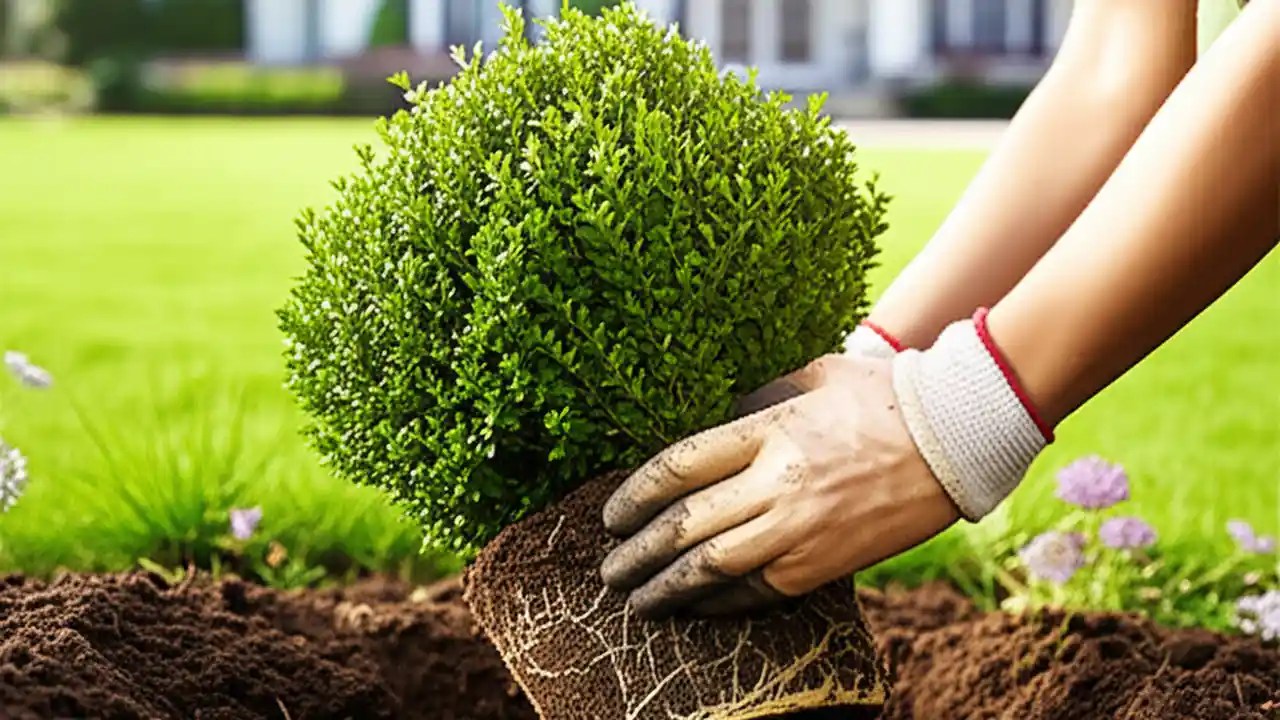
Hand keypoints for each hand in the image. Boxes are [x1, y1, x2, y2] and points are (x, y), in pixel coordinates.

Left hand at [600, 354, 960, 619]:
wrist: (955, 437)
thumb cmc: (880, 395)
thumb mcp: (809, 377)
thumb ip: (754, 403)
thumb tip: (711, 429)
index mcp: (768, 430)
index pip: (678, 469)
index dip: (634, 496)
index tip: (612, 515)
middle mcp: (777, 483)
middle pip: (685, 525)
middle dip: (638, 552)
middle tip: (609, 569)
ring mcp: (801, 528)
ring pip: (713, 568)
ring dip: (666, 589)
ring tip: (635, 601)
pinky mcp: (825, 563)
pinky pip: (758, 592)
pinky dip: (719, 603)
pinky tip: (694, 607)